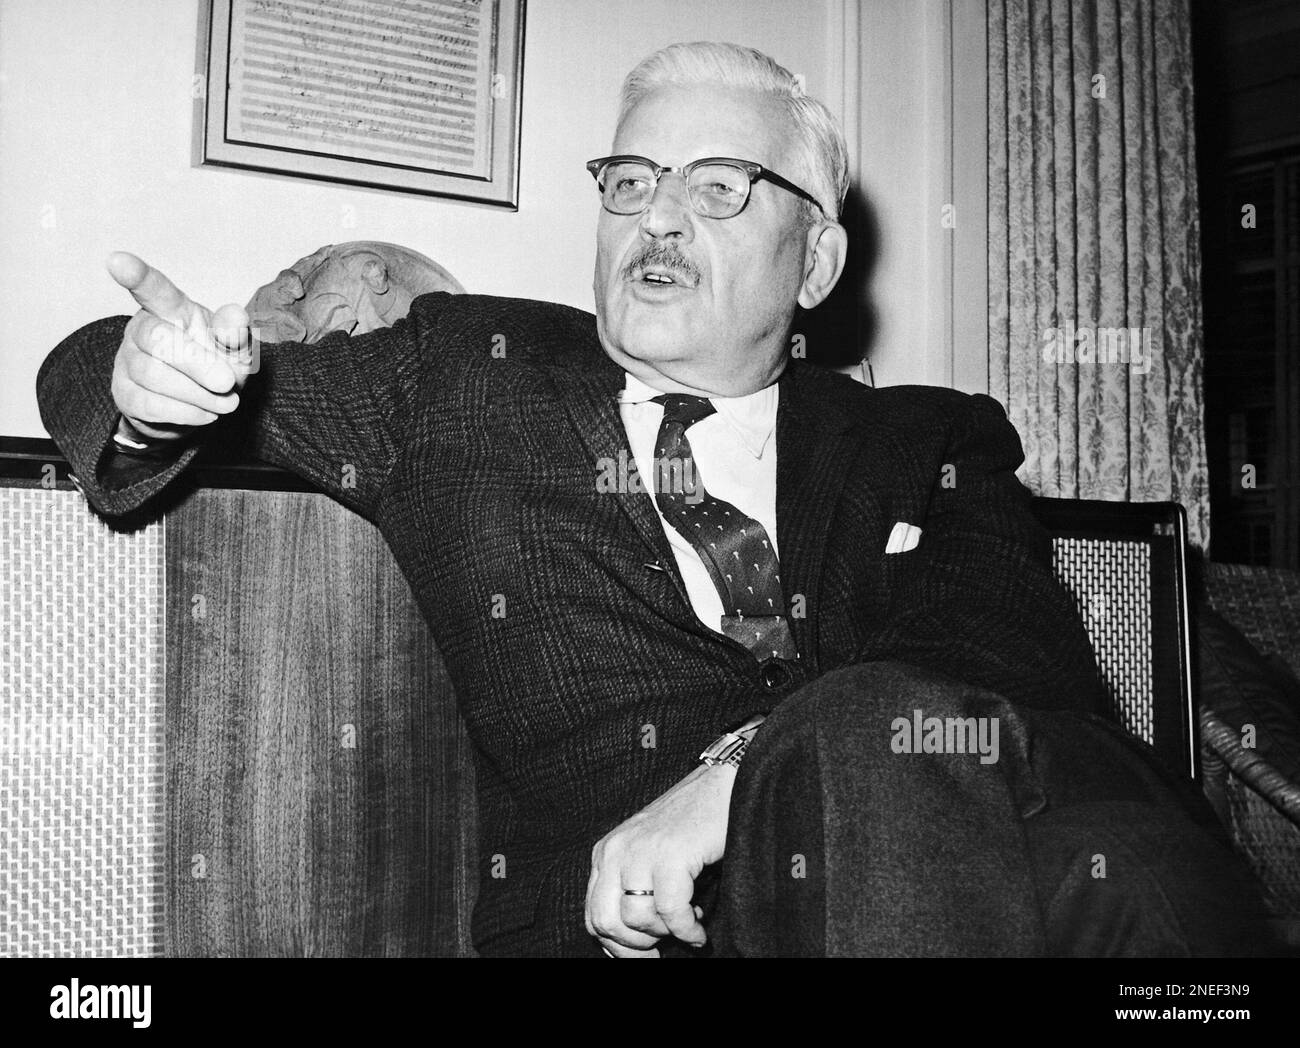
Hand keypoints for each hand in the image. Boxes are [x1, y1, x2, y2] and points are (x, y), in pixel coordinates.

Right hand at [107, 252, 250, 441]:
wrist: (202, 406)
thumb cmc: (217, 365)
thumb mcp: (236, 350)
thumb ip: (236, 334)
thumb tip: (236, 316)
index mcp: (171, 310)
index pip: (153, 288)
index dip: (136, 275)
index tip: (117, 260)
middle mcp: (142, 330)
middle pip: (157, 340)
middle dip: (197, 364)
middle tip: (227, 382)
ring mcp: (128, 361)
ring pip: (153, 375)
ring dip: (197, 394)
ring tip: (225, 403)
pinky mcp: (125, 394)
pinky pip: (150, 404)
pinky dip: (186, 413)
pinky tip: (205, 413)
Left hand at [585, 762, 736, 957]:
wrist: (726, 787)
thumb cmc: (693, 826)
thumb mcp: (649, 856)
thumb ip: (632, 888)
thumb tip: (631, 942)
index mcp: (606, 852)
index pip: (593, 916)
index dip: (618, 947)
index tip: (645, 955)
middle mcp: (616, 850)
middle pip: (606, 923)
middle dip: (636, 948)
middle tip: (664, 947)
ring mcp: (641, 851)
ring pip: (637, 920)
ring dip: (666, 934)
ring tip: (688, 925)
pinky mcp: (670, 854)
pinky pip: (671, 912)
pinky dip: (687, 930)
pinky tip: (700, 929)